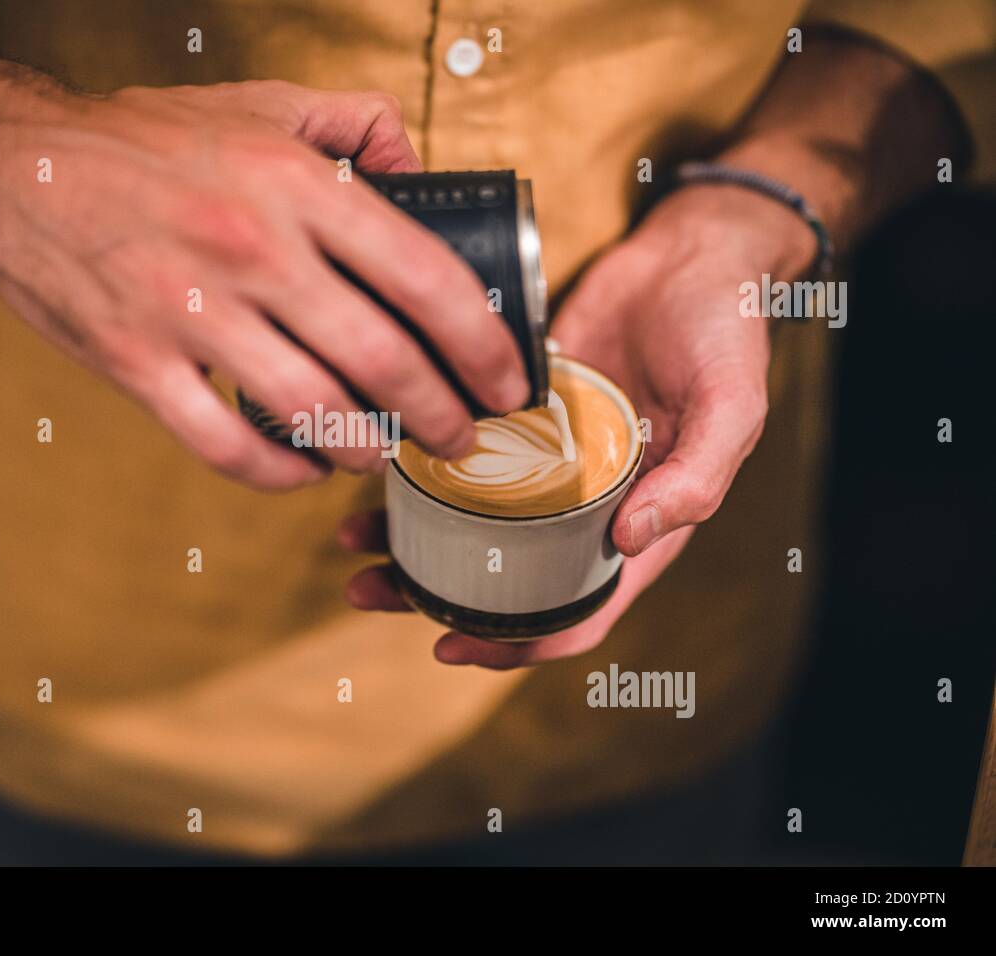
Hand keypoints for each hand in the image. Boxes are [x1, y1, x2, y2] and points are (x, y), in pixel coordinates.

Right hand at [0, 79, 528, 488]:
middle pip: (382, 361)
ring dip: (364, 450)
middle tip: (462, 440)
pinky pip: (225, 445)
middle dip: (442, 418)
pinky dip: (277, 473)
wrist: (16, 165)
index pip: (425, 276)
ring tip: (383, 455)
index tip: (505, 379)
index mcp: (297, 185)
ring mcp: (192, 312)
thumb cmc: (145, 139)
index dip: (481, 343)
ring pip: (311, 411)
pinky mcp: (137, 363)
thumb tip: (420, 168)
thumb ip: (355, 124)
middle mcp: (254, 249)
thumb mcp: (260, 103)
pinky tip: (302, 471)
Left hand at [343, 183, 815, 666]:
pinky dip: (416, 468)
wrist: (690, 253)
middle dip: (435, 597)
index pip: (577, 610)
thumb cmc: (725, 331)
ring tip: (350, 540)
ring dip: (409, 538)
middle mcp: (581, 503)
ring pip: (468, 520)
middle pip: (503, 577)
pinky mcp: (512, 410)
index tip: (452, 647)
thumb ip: (697, 477)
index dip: (519, 646)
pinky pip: (459, 453)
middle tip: (369, 592)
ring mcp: (542, 459)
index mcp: (637, 521)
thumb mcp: (731, 404)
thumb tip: (630, 540)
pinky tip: (372, 468)